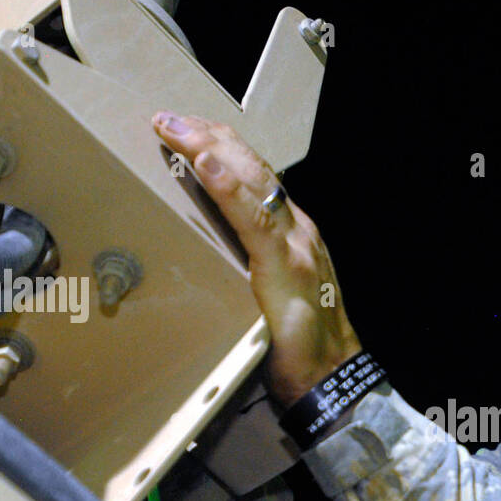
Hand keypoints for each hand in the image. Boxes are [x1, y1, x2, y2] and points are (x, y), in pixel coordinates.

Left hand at [151, 111, 362, 408]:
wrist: (333, 383)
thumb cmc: (300, 350)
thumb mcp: (272, 299)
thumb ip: (252, 273)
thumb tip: (213, 263)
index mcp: (294, 235)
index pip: (257, 178)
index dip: (222, 148)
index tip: (185, 129)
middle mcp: (300, 230)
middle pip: (254, 168)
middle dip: (209, 137)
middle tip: (166, 118)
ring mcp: (297, 245)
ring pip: (253, 182)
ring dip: (210, 149)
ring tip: (176, 127)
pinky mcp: (287, 266)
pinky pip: (253, 218)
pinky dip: (228, 187)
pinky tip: (205, 163)